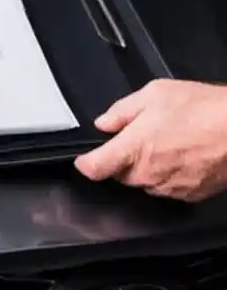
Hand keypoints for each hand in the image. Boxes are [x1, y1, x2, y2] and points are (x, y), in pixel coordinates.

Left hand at [75, 79, 226, 201]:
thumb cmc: (204, 109)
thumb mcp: (155, 94)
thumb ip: (122, 111)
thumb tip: (104, 123)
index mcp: (132, 149)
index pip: (93, 168)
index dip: (85, 163)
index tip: (85, 159)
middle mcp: (147, 173)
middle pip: (119, 175)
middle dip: (123, 159)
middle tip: (144, 136)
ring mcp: (169, 187)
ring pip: (144, 182)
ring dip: (148, 167)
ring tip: (170, 143)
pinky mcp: (189, 195)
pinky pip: (168, 188)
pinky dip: (170, 175)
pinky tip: (184, 155)